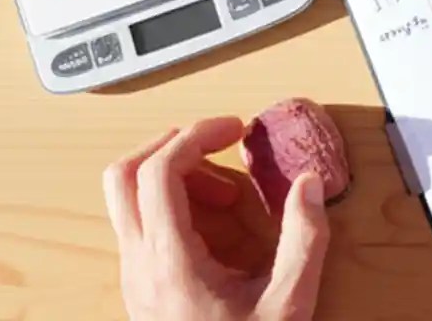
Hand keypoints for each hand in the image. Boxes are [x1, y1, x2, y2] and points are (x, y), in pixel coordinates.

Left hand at [103, 116, 330, 320]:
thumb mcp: (289, 304)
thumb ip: (304, 239)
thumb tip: (308, 183)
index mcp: (170, 262)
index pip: (158, 172)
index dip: (195, 136)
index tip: (235, 128)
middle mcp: (139, 264)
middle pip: (123, 175)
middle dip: (171, 145)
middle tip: (219, 144)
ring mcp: (133, 276)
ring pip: (125, 199)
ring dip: (169, 176)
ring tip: (225, 193)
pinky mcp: (140, 287)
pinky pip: (139, 225)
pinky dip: (171, 205)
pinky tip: (216, 225)